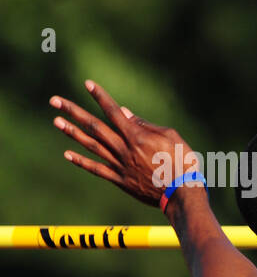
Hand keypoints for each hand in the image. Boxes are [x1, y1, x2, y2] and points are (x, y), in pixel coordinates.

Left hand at [51, 80, 198, 207]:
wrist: (182, 193)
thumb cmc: (182, 162)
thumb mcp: (170, 137)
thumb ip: (145, 125)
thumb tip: (124, 113)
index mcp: (137, 136)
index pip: (114, 112)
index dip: (100, 97)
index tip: (87, 84)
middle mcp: (124, 149)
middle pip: (94, 126)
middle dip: (73, 112)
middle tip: (54, 101)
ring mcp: (120, 165)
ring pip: (91, 146)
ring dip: (72, 132)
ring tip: (56, 121)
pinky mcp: (120, 180)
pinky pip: (97, 169)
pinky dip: (81, 162)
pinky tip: (67, 154)